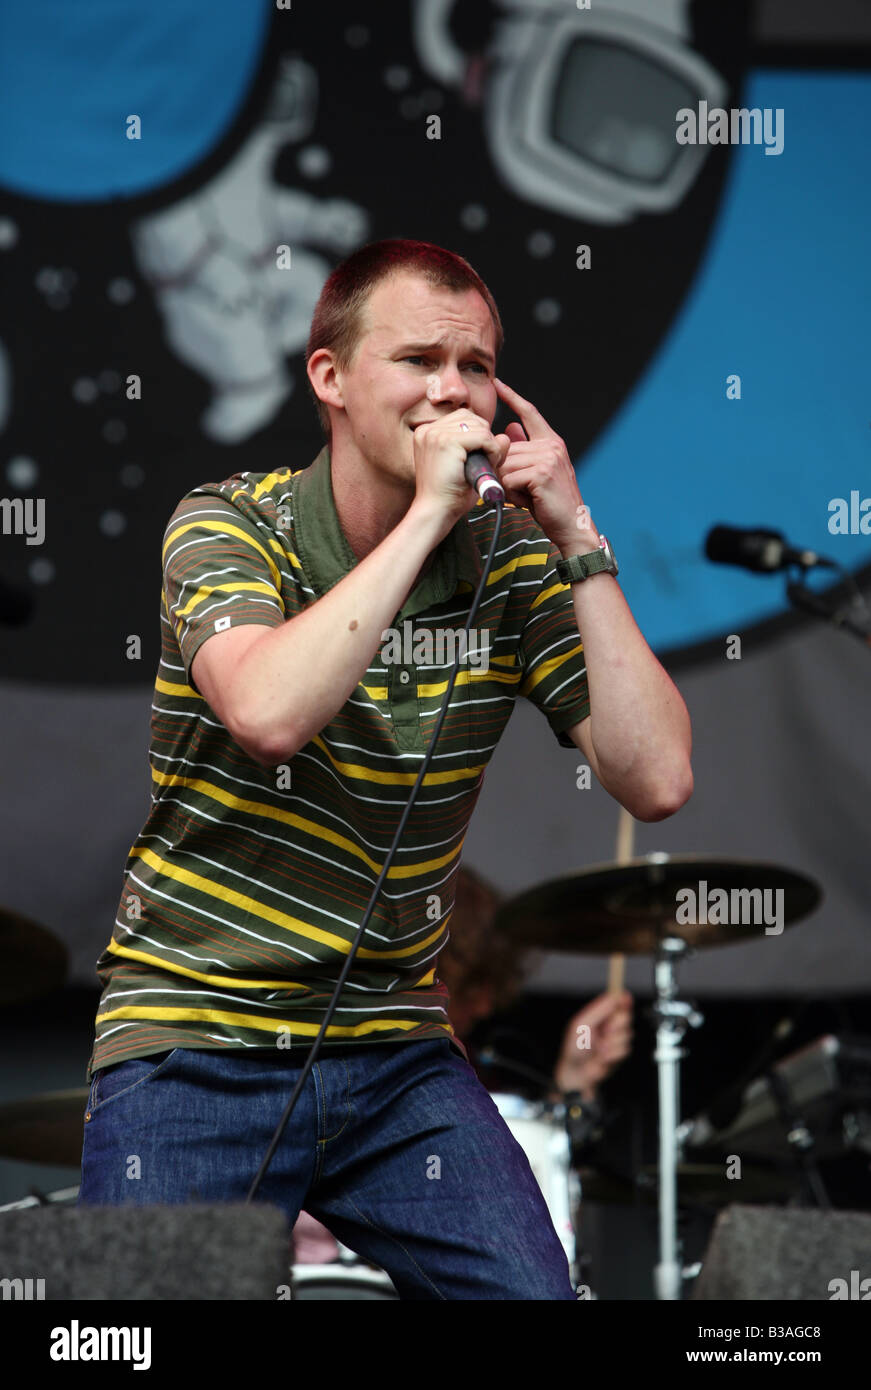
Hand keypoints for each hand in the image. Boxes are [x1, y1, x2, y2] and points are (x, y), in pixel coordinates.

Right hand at [412, 408, 510, 527]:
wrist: (436, 512)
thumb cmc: (450, 495)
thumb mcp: (470, 467)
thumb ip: (488, 449)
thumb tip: (504, 437)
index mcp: (428, 433)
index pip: (463, 418)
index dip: (478, 435)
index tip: (478, 457)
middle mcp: (429, 430)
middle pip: (471, 418)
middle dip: (485, 438)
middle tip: (484, 463)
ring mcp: (435, 434)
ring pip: (479, 426)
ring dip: (489, 446)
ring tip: (484, 466)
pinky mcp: (446, 442)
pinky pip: (483, 437)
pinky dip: (492, 451)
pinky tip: (487, 466)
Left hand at [493, 378, 596, 551]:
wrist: (572, 525)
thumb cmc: (551, 501)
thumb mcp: (536, 471)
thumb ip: (524, 449)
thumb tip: (509, 427)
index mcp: (551, 441)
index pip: (529, 413)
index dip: (512, 397)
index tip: (497, 383)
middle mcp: (551, 445)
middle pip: (507, 448)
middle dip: (504, 471)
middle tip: (520, 491)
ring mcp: (548, 458)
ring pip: (505, 464)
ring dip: (508, 484)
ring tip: (525, 497)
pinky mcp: (542, 473)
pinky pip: (510, 479)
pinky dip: (512, 493)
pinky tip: (528, 501)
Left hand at [554, 991, 632, 1099]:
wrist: (577, 1072)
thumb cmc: (575, 1047)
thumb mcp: (582, 1024)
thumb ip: (599, 1010)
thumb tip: (614, 996)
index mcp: (599, 1015)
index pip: (616, 1002)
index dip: (623, 999)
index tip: (626, 998)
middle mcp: (609, 1025)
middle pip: (625, 1016)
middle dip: (616, 1024)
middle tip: (605, 1031)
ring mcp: (616, 1039)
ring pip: (627, 1034)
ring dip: (612, 1042)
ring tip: (599, 1047)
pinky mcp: (620, 1053)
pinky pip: (625, 1049)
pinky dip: (612, 1054)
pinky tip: (602, 1057)